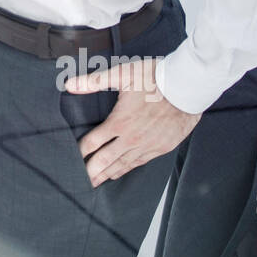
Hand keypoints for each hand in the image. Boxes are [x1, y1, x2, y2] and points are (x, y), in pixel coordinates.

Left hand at [64, 56, 199, 186]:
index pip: (92, 143)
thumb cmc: (155, 78)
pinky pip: (139, 163)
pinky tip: (118, 173)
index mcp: (119, 122)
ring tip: (95, 182)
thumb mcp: (122, 74)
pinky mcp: (161, 147)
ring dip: (107, 174)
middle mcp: (131, 138)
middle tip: (79, 181)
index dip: (80, 152)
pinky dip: (126, 169)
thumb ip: (94, 81)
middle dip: (90, 171)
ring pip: (122, 165)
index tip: (70, 159)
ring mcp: (147, 145)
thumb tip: (69, 84)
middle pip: (104, 160)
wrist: (187, 88)